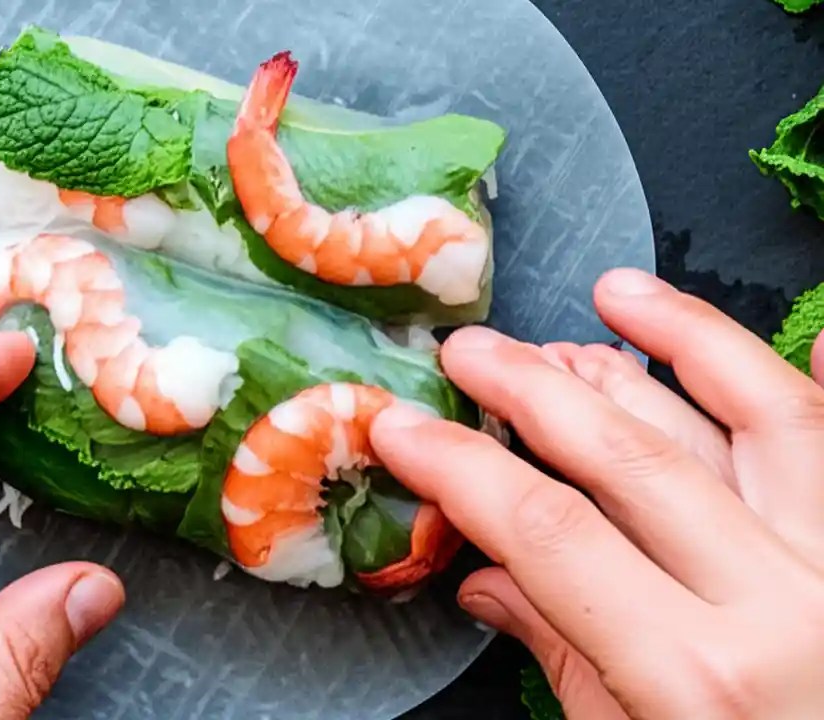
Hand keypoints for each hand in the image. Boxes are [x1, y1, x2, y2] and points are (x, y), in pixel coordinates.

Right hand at [372, 269, 823, 718]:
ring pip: (763, 418)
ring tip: (615, 295)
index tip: (402, 428)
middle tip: (476, 349)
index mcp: (696, 674)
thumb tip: (485, 577)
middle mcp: (786, 603)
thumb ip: (564, 662)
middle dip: (539, 389)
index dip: (461, 468)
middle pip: (636, 457)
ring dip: (684, 343)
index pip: (548, 533)